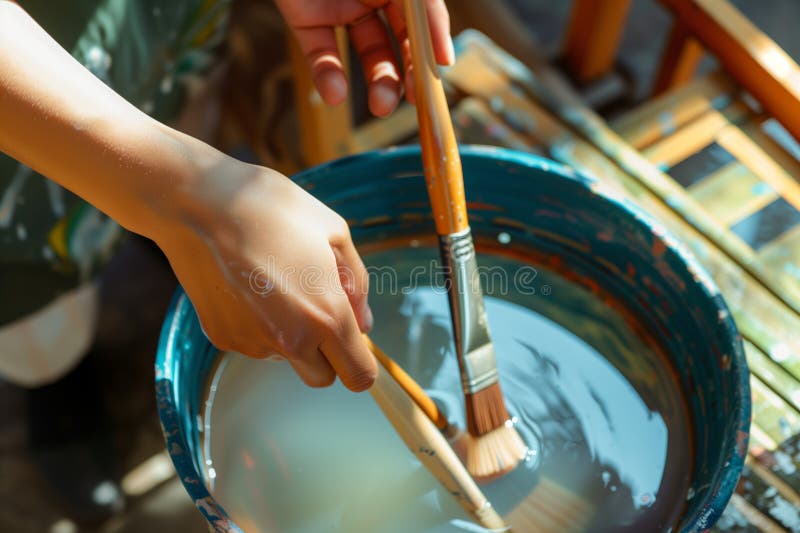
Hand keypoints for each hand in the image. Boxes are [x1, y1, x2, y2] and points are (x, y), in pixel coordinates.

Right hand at [152, 143, 376, 391]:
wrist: (198, 203)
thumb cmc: (273, 208)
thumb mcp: (334, 232)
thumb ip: (356, 284)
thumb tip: (364, 323)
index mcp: (326, 315)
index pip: (358, 375)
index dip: (363, 364)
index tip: (356, 343)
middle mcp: (290, 340)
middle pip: (322, 377)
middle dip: (328, 354)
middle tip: (318, 308)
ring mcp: (252, 342)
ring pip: (286, 359)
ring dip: (291, 337)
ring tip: (276, 284)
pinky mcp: (222, 337)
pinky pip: (254, 344)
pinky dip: (259, 325)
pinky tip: (249, 286)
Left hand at [275, 0, 453, 116]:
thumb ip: (420, 7)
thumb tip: (443, 52)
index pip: (423, 20)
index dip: (431, 47)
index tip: (436, 77)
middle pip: (400, 41)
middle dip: (409, 72)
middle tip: (414, 100)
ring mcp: (341, 8)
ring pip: (367, 53)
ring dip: (379, 82)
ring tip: (381, 105)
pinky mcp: (307, 20)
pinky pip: (321, 53)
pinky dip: (328, 76)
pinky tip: (336, 94)